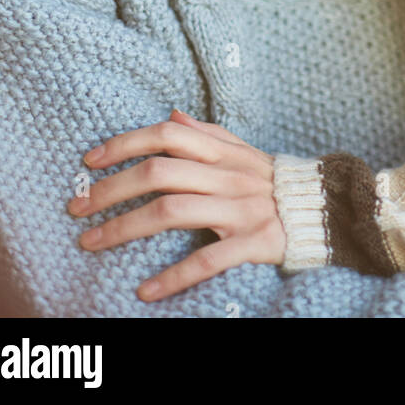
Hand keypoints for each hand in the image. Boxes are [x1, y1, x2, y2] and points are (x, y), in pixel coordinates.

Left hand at [68, 109, 286, 300]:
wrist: (328, 208)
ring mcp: (241, 208)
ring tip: (91, 242)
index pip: (166, 135)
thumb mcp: (243, 150)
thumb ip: (207, 133)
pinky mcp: (255, 242)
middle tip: (76, 209)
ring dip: (125, 228)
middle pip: (159, 173)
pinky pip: (208, 259)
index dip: (125, 144)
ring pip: (173, 212)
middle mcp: (228, 175)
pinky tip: (145, 290)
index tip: (89, 162)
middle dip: (111, 189)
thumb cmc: (274, 180)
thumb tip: (171, 113)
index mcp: (223, 150)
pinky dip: (174, 276)